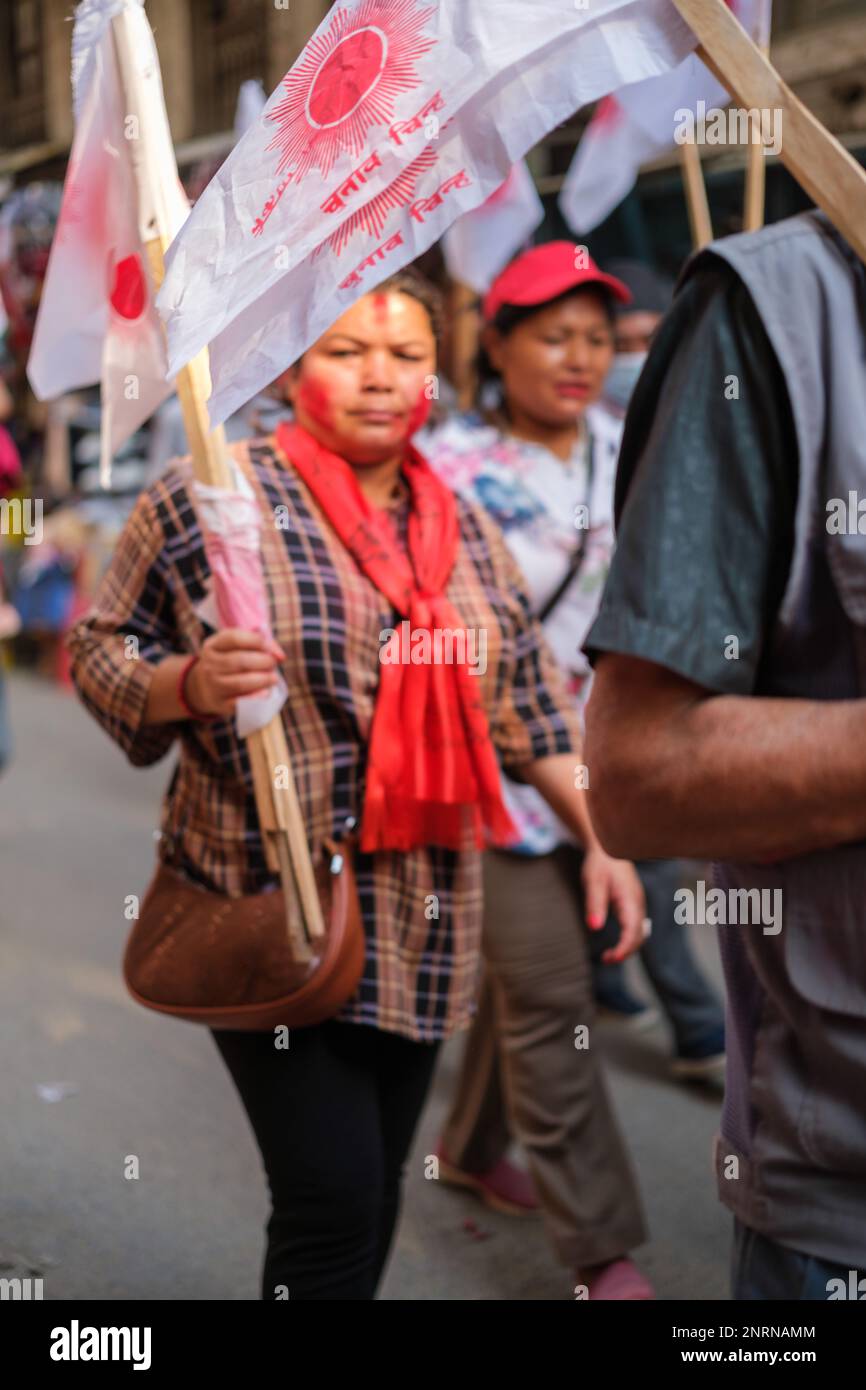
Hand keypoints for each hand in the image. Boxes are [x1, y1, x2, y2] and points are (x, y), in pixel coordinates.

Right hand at [185, 628, 284, 718]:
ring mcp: (214, 685)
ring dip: (263, 679)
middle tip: (273, 664)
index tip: (271, 649)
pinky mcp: (221, 703)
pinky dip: (256, 697)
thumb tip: (280, 656)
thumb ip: (260, 645)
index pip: (235, 638)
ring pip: (241, 682)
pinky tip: (266, 692)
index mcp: (213, 646)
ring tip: (273, 678)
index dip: (258, 642)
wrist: (207, 688)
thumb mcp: (237, 647)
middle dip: (263, 661)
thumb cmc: (230, 662)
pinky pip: (240, 702)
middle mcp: (209, 665)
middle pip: (240, 661)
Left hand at [581, 846, 645, 963]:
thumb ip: (594, 905)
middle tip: (606, 959)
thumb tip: (594, 927)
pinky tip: (615, 946)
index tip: (612, 957)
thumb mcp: (593, 882)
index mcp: (630, 899)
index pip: (632, 930)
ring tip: (608, 956)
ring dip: (627, 948)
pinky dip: (627, 940)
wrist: (608, 848)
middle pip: (639, 936)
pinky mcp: (633, 906)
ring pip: (639, 933)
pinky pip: (635, 928)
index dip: (624, 948)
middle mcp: (638, 904)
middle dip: (625, 952)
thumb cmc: (600, 863)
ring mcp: (637, 905)